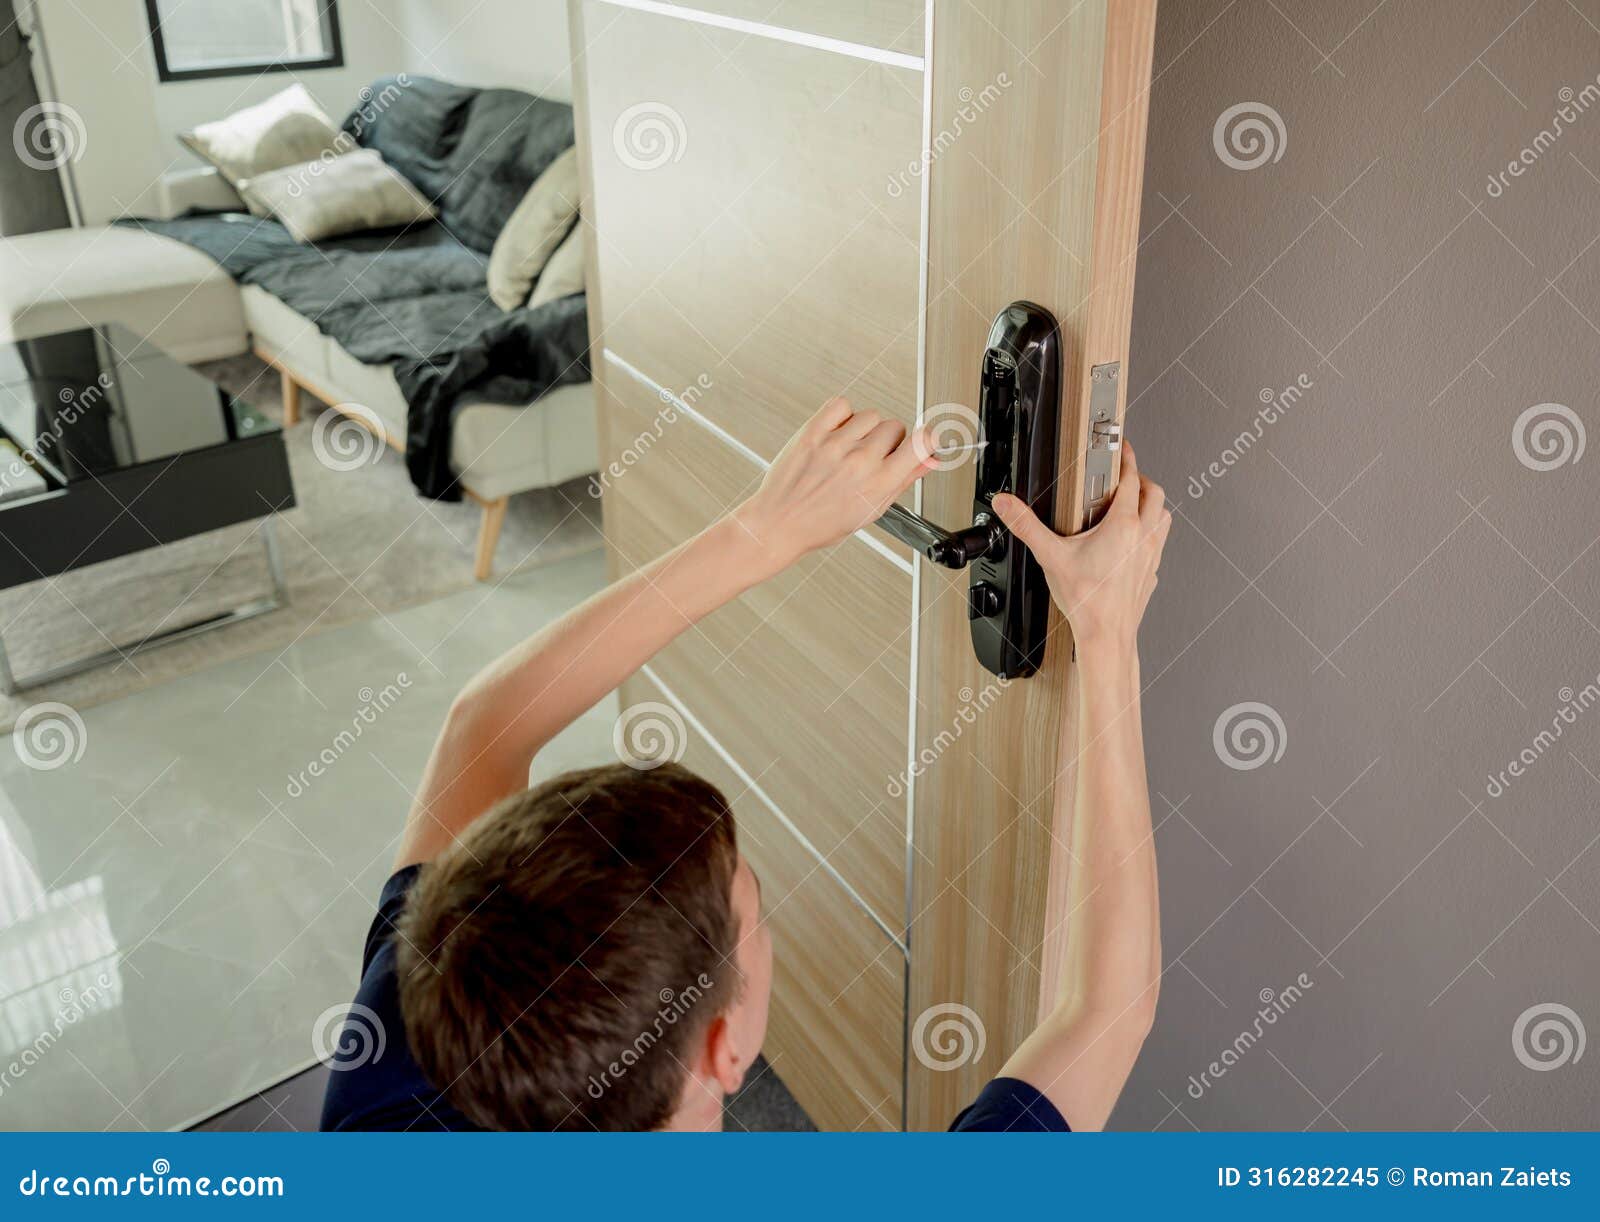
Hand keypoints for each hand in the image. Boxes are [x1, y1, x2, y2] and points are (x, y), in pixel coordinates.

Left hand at [733, 398, 934, 567]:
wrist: (779, 523)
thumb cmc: (821, 523)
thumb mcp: (871, 510)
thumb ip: (903, 481)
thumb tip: (929, 460)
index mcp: (879, 483)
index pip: (921, 443)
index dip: (925, 440)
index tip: (920, 442)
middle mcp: (860, 461)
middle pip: (894, 426)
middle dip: (886, 441)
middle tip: (869, 459)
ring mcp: (835, 445)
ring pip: (870, 415)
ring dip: (863, 429)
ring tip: (847, 449)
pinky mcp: (813, 432)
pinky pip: (841, 404)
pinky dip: (841, 415)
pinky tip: (835, 434)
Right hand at [991, 442, 1170, 650]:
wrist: (1107, 636)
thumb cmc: (1087, 602)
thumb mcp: (1051, 556)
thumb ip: (1026, 526)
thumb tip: (1007, 505)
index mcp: (1123, 526)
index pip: (1131, 479)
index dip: (1127, 458)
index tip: (1122, 448)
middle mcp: (1143, 537)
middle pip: (1155, 494)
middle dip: (1141, 480)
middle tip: (1126, 476)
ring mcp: (1151, 556)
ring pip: (1163, 518)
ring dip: (1151, 506)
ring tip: (1133, 505)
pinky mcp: (1151, 573)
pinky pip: (1158, 544)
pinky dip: (1150, 534)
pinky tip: (1132, 543)